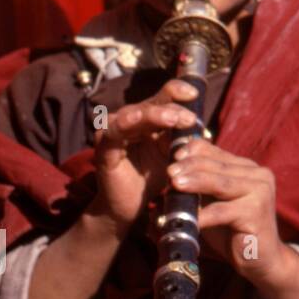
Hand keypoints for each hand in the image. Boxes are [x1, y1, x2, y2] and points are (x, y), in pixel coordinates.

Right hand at [90, 78, 198, 227]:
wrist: (128, 207)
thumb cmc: (149, 179)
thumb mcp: (171, 155)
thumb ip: (179, 137)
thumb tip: (195, 122)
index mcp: (146, 119)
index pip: (162, 97)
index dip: (177, 91)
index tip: (194, 94)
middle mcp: (128, 119)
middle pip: (150, 104)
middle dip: (172, 108)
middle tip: (190, 118)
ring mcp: (113, 131)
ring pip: (134, 114)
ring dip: (154, 114)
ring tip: (173, 118)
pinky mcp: (103, 147)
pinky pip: (114, 131)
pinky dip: (125, 123)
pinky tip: (136, 119)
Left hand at [167, 137, 288, 283]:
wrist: (261, 259)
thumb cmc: (232, 230)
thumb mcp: (213, 202)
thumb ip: (199, 186)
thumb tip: (170, 173)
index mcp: (247, 168)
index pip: (215, 152)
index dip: (193, 152)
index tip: (174, 157)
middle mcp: (258, 175)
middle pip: (217, 165)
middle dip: (190, 167)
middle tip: (169, 172)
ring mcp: (260, 192)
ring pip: (220, 184)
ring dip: (195, 183)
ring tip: (174, 185)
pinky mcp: (256, 213)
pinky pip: (222, 211)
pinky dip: (202, 215)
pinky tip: (187, 219)